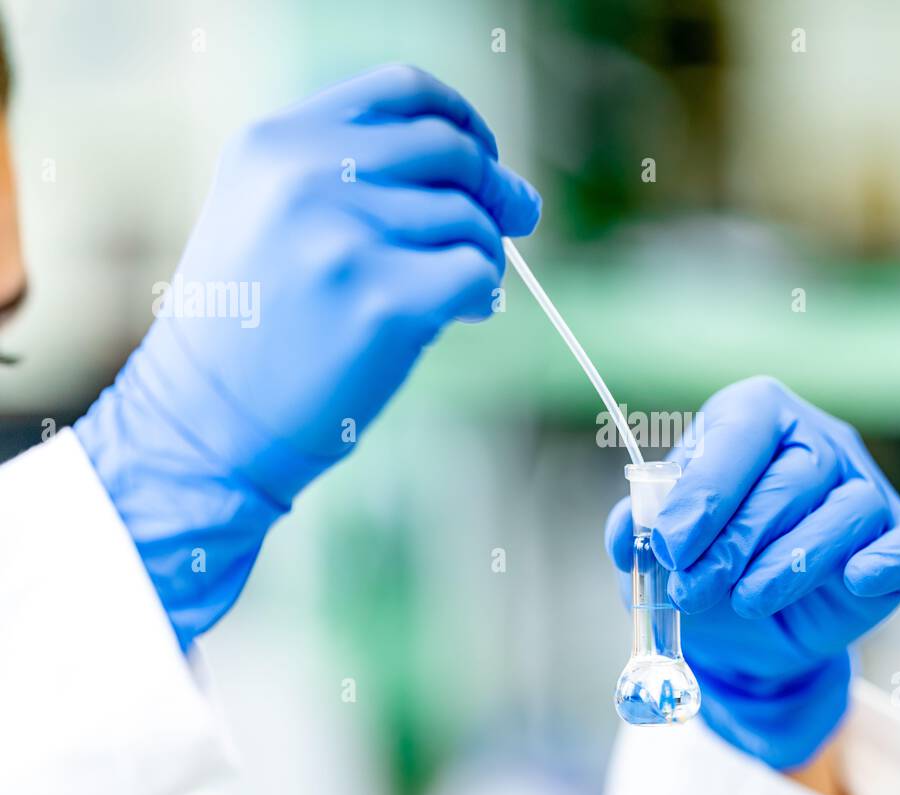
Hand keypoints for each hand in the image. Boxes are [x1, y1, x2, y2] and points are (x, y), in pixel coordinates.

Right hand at [75, 65, 540, 646]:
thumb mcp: (276, 219)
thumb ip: (372, 183)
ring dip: (486, 253)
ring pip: (471, 217)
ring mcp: (343, 236)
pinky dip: (483, 295)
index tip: (485, 153)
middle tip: (514, 221)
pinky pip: (479, 273)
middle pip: (450, 148)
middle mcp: (305, 175)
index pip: (401, 89)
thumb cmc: (257, 326)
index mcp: (276, 142)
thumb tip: (517, 191)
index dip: (462, 117)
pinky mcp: (383, 301)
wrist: (206, 423)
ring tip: (453, 293)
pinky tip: (457, 316)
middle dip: (495, 187)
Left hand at [604, 377, 899, 769]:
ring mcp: (865, 486)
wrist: (741, 635)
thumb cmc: (699, 568)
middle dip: (736, 539)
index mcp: (755, 417)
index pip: (743, 427)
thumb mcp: (652, 553)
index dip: (708, 487)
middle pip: (793, 476)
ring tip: (747, 601)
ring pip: (848, 509)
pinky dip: (890, 560)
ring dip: (793, 561)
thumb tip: (636, 523)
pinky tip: (855, 581)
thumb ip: (635, 532)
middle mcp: (817, 440)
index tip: (671, 546)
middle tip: (694, 589)